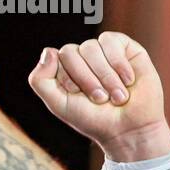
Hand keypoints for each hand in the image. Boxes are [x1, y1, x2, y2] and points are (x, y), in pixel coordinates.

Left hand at [27, 32, 169, 162]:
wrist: (129, 128)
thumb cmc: (93, 118)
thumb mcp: (58, 104)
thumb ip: (40, 80)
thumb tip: (48, 51)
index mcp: (63, 69)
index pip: (55, 58)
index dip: (67, 78)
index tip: (78, 96)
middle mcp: (82, 57)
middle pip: (70, 52)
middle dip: (85, 79)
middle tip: (100, 99)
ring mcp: (103, 51)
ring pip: (91, 46)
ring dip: (104, 76)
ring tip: (116, 96)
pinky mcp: (126, 48)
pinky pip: (111, 41)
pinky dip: (118, 63)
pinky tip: (128, 80)